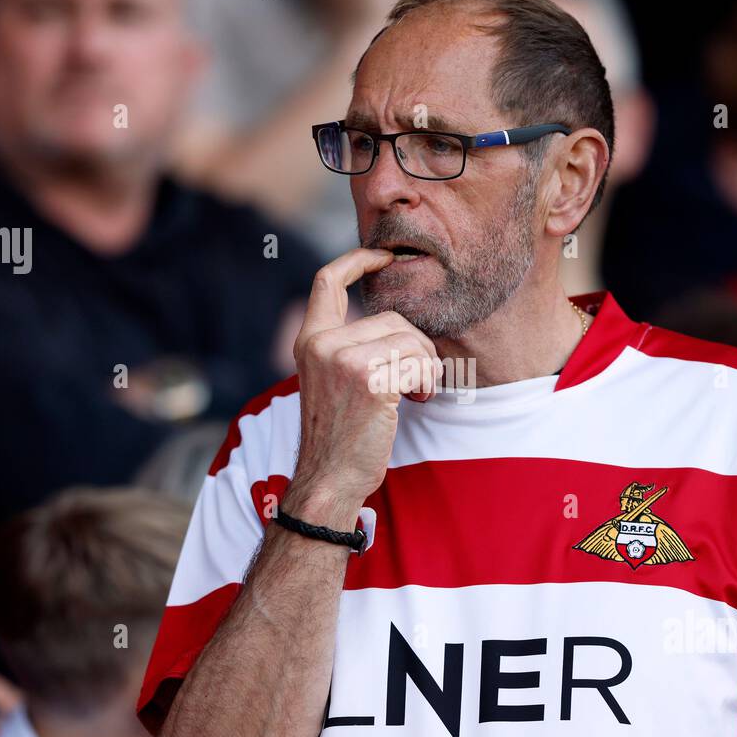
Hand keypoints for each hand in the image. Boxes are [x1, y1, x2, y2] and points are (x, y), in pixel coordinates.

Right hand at [289, 248, 440, 512]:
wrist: (328, 480)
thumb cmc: (339, 438)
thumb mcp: (330, 382)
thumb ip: (347, 348)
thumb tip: (395, 325)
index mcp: (309, 341)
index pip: (327, 281)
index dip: (357, 260)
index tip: (383, 256)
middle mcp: (321, 344)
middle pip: (391, 317)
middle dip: (415, 346)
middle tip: (415, 380)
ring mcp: (343, 360)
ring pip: (409, 339)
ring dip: (424, 368)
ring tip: (412, 394)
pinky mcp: (368, 379)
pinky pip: (417, 362)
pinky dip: (426, 382)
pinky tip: (415, 402)